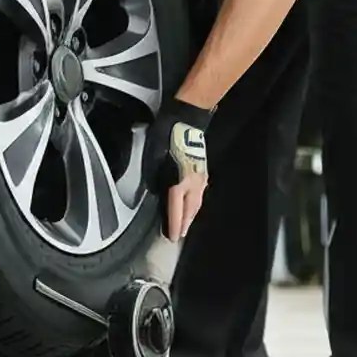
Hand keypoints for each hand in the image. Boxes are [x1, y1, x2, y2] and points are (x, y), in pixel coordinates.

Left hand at [143, 99, 212, 240]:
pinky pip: (200, 193)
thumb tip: (156, 191)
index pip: (176, 210)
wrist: (188, 119)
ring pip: (196, 203)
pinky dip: (196, 204)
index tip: (171, 237)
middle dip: (184, 224)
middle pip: (189, 210)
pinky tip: (195, 204)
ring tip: (187, 224)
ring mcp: (200, 177)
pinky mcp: (203, 170)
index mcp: (179, 182)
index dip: (173, 225)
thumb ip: (155, 178)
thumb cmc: (168, 137)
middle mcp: (192, 183)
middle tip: (179, 236)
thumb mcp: (153, 157)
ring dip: (191, 216)